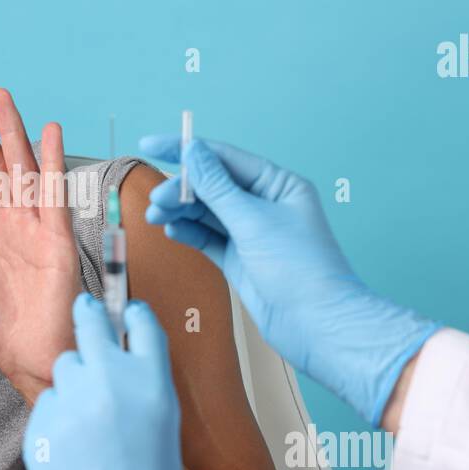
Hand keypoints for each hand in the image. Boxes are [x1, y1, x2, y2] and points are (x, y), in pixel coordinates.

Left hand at [23, 293, 211, 469]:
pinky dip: (56, 416)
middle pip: (90, 321)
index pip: (141, 323)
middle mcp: (111, 382)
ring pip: (63, 365)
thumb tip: (120, 369)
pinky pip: (46, 402)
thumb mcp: (162, 431)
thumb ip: (141, 391)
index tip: (125, 309)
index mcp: (153, 383)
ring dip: (72, 378)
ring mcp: (72, 401)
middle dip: (87, 314)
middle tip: (84, 309)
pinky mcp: (41, 422)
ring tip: (86, 418)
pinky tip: (71, 447)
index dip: (131, 312)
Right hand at [139, 134, 438, 426]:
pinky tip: (171, 229)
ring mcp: (251, 233)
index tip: (151, 145)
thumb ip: (217, 186)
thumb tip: (193, 151)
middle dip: (181, 189)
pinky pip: (207, 237)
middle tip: (156, 199)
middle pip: (212, 184)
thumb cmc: (300, 269)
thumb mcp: (253, 220)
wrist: (316, 324)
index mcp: (279, 185)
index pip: (225, 157)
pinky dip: (187, 232)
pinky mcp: (240, 258)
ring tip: (155, 216)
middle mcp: (265, 205)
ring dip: (179, 210)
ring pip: (206, 212)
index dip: (187, 150)